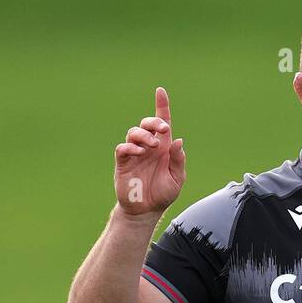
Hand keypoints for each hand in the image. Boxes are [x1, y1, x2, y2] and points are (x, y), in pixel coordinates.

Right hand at [114, 87, 185, 217]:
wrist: (147, 211)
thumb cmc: (162, 194)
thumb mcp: (177, 178)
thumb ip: (178, 160)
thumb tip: (178, 141)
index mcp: (163, 147)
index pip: (162, 122)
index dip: (161, 106)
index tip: (160, 91)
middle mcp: (148, 146)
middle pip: (147, 124)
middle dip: (154, 122)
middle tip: (163, 130)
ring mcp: (135, 153)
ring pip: (134, 132)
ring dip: (144, 135)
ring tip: (152, 146)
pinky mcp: (123, 162)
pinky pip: (123, 148)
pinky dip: (131, 147)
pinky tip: (140, 152)